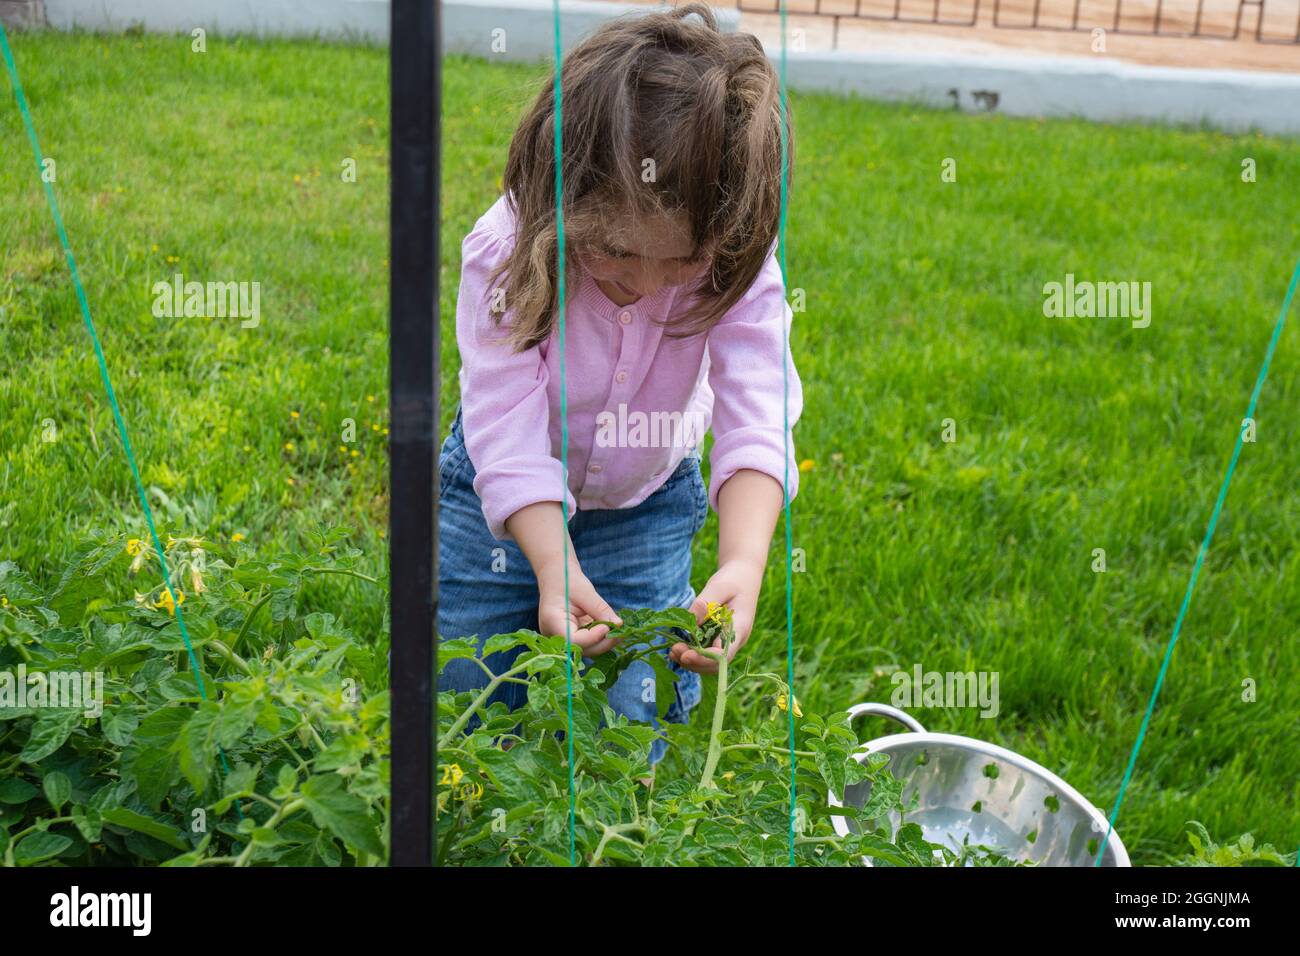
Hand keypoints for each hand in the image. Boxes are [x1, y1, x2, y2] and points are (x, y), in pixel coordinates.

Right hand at [536, 561, 622, 656]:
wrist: (557, 578)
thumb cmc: (567, 580)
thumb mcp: (585, 592)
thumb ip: (600, 609)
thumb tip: (618, 625)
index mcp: (552, 622)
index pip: (573, 640)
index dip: (593, 637)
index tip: (608, 627)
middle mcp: (555, 635)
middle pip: (581, 648)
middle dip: (603, 643)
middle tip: (622, 632)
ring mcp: (563, 639)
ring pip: (587, 649)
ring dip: (605, 642)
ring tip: (620, 631)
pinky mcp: (573, 638)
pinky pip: (589, 643)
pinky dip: (602, 638)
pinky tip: (613, 630)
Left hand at [669, 559, 761, 673]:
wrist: (744, 576)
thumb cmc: (734, 579)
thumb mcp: (719, 586)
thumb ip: (705, 603)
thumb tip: (691, 620)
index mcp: (740, 627)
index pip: (724, 653)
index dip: (705, 658)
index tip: (686, 654)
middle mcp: (735, 639)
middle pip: (716, 663)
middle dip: (694, 662)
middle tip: (674, 651)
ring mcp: (727, 641)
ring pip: (710, 662)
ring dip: (691, 661)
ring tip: (673, 651)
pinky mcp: (718, 639)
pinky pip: (706, 653)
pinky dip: (692, 654)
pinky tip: (677, 648)